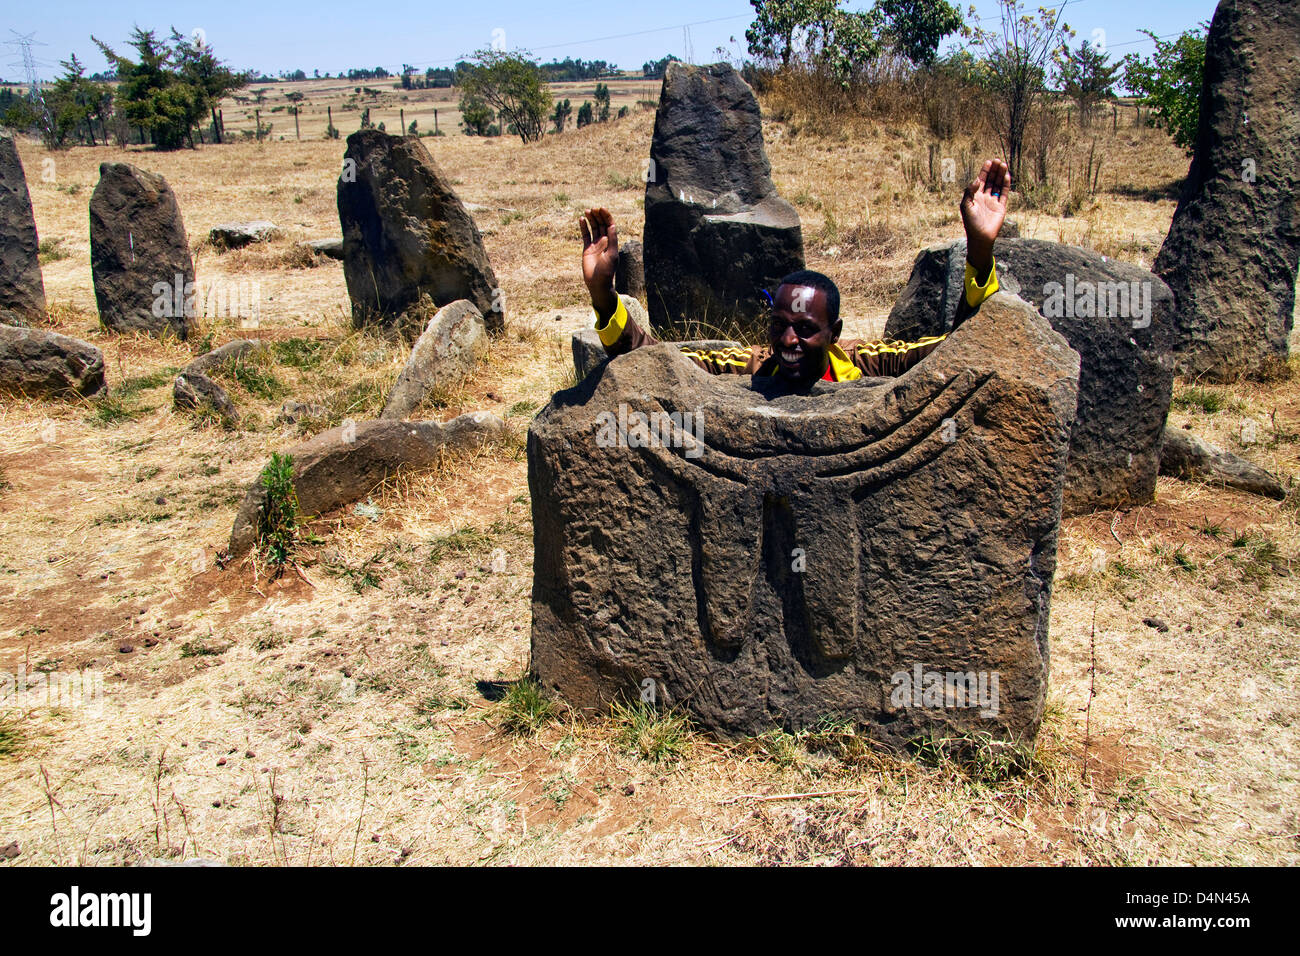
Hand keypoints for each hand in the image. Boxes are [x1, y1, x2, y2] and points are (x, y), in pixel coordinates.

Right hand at [580, 207, 618, 319]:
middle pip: (601, 224)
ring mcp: (595, 244)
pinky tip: (581, 219)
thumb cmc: (607, 270)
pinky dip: (583, 227)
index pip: (609, 225)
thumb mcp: (612, 254)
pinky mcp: (587, 249)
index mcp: (611, 242)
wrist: (597, 283)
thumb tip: (612, 225)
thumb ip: (613, 240)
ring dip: (591, 219)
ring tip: (587, 211)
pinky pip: (585, 235)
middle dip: (598, 216)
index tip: (601, 209)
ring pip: (593, 228)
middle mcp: (604, 241)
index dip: (606, 216)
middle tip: (593, 209)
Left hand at [960, 159, 1009, 280]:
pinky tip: (1006, 176)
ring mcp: (993, 201)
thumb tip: (977, 180)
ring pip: (998, 185)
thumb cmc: (970, 223)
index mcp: (975, 196)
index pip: (981, 180)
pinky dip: (1006, 184)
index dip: (984, 171)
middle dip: (994, 170)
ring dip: (1000, 175)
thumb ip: (969, 192)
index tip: (988, 162)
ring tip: (1003, 164)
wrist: (981, 237)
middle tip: (997, 160)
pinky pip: (1004, 193)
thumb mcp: (966, 206)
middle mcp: (985, 197)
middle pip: (990, 180)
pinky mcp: (1001, 207)